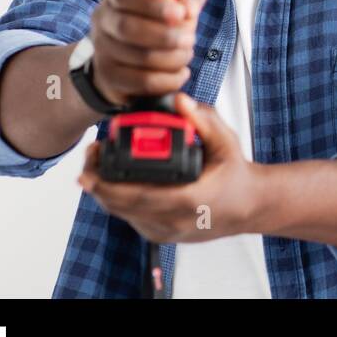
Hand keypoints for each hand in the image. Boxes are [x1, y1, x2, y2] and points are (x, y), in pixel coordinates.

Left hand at [78, 92, 265, 242]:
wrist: (248, 206)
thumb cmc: (235, 174)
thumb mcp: (225, 142)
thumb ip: (203, 119)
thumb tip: (179, 100)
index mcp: (190, 199)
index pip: (139, 197)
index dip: (109, 186)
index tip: (89, 172)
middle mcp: (175, 220)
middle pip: (123, 207)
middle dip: (98, 184)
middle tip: (88, 161)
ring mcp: (166, 231)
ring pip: (123, 214)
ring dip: (105, 192)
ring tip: (95, 167)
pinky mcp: (161, 235)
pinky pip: (131, 218)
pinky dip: (118, 201)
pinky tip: (112, 182)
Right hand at [87, 0, 207, 105]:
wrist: (141, 53)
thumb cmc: (164, 18)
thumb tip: (188, 8)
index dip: (153, 4)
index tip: (180, 13)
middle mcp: (103, 19)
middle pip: (126, 28)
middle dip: (165, 36)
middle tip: (190, 39)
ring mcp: (101, 48)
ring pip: (138, 57)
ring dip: (172, 58)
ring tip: (187, 54)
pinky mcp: (109, 76)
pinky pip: (141, 81)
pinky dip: (168, 80)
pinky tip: (181, 73)